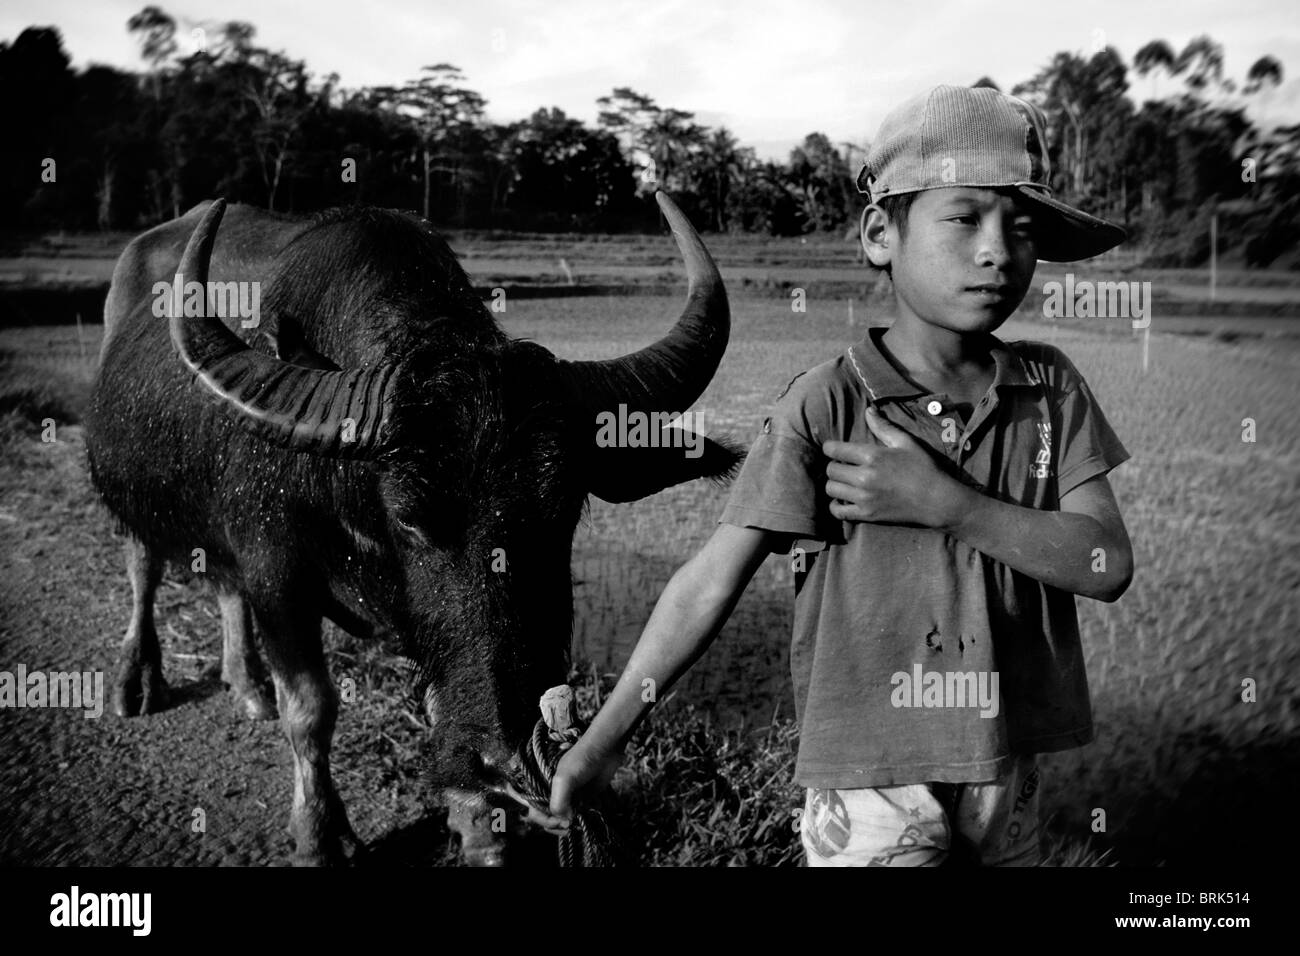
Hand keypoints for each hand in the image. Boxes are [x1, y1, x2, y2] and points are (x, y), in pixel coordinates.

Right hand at [528, 740, 623, 833]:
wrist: (605, 750)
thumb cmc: (581, 760)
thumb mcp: (564, 779)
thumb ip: (558, 802)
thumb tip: (565, 820)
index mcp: (543, 787)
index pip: (535, 812)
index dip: (545, 821)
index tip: (561, 822)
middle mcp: (555, 794)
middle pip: (549, 819)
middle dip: (558, 825)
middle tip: (570, 825)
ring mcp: (569, 797)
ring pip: (565, 819)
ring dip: (571, 825)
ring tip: (580, 823)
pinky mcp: (584, 798)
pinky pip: (579, 815)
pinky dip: (582, 820)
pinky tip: (588, 816)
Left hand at [822, 406, 968, 527]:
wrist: (936, 500)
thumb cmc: (923, 468)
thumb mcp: (905, 442)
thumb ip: (883, 427)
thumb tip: (868, 409)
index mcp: (872, 456)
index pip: (834, 450)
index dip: (830, 448)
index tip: (834, 450)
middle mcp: (864, 476)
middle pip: (830, 470)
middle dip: (834, 466)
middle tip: (844, 467)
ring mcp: (864, 497)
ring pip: (831, 489)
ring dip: (835, 485)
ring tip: (845, 483)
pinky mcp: (867, 514)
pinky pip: (838, 511)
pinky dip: (836, 506)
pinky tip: (844, 500)